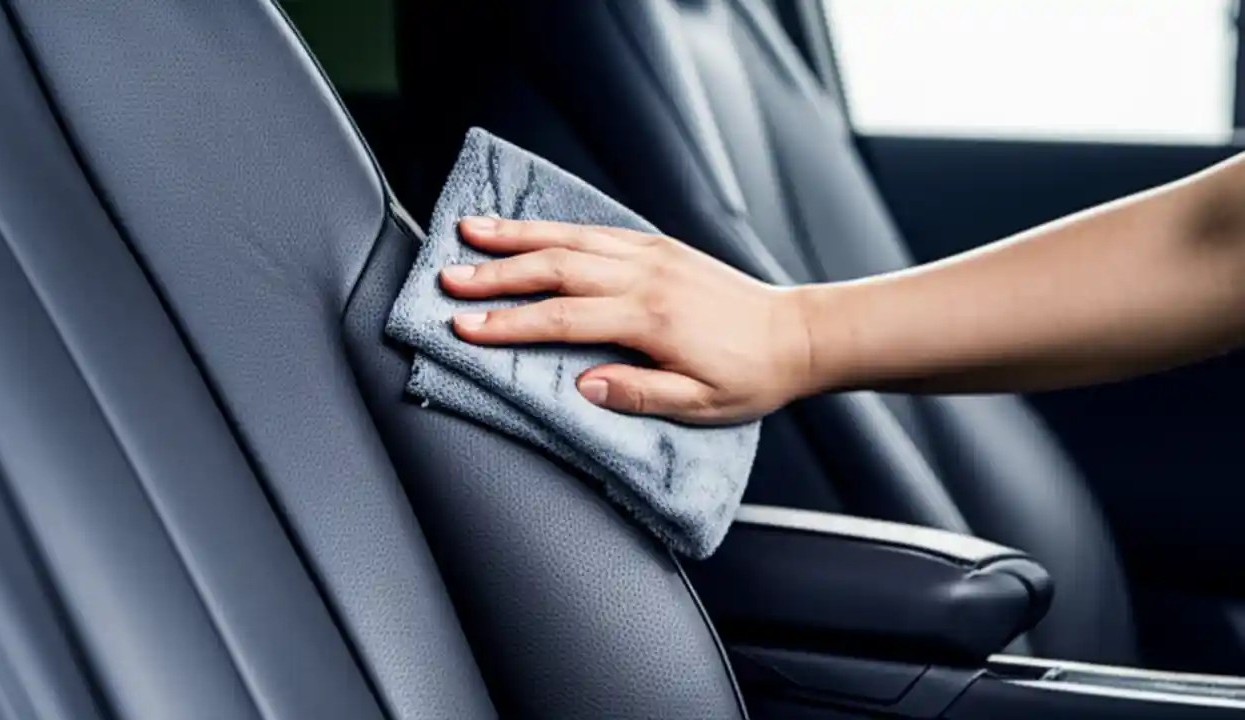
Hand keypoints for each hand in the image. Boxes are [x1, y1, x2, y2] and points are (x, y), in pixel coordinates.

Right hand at [440, 216, 816, 423]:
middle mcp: (647, 278)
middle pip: (556, 268)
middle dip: (497, 273)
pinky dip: (557, 225)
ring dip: (518, 235)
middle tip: (449, 277)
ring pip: (572, 238)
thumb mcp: (701, 405)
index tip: (463, 325)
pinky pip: (599, 229)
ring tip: (471, 231)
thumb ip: (640, 394)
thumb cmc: (750, 377)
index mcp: (652, 320)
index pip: (563, 320)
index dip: (509, 324)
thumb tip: (582, 386)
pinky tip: (529, 226)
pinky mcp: (660, 246)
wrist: (797, 334)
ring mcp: (653, 255)